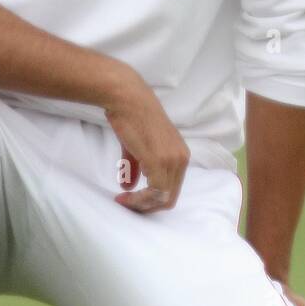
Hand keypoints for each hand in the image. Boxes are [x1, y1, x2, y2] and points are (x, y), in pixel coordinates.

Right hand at [103, 72, 189, 213]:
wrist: (127, 98)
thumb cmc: (131, 117)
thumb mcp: (136, 147)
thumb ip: (135, 168)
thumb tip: (127, 187)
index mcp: (181, 155)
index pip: (172, 190)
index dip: (152, 200)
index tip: (130, 199)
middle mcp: (182, 159)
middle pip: (169, 199)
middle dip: (146, 207)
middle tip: (126, 204)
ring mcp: (172, 160)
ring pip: (161, 198)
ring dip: (140, 205)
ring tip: (122, 200)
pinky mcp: (159, 161)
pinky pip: (154, 192)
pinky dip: (138, 200)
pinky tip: (124, 196)